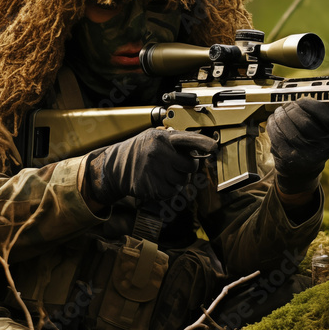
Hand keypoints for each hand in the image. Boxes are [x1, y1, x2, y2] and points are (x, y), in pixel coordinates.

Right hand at [81, 129, 217, 206]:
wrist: (115, 167)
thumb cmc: (139, 150)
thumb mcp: (154, 137)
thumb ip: (175, 140)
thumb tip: (200, 147)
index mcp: (161, 139)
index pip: (189, 140)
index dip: (204, 144)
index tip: (214, 147)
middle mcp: (159, 154)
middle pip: (190, 166)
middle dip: (187, 168)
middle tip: (176, 165)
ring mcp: (155, 172)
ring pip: (183, 181)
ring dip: (178, 180)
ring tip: (163, 172)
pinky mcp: (152, 188)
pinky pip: (173, 192)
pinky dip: (169, 189)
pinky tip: (158, 181)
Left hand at [267, 97, 328, 194]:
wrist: (302, 170)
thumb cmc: (315, 143)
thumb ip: (324, 114)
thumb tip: (305, 98)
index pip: (328, 119)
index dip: (313, 105)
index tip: (303, 101)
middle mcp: (323, 149)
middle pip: (305, 122)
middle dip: (294, 108)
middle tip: (289, 105)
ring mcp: (305, 155)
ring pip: (289, 127)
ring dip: (281, 114)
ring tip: (280, 110)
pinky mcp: (288, 157)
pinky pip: (277, 134)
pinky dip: (272, 124)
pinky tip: (274, 119)